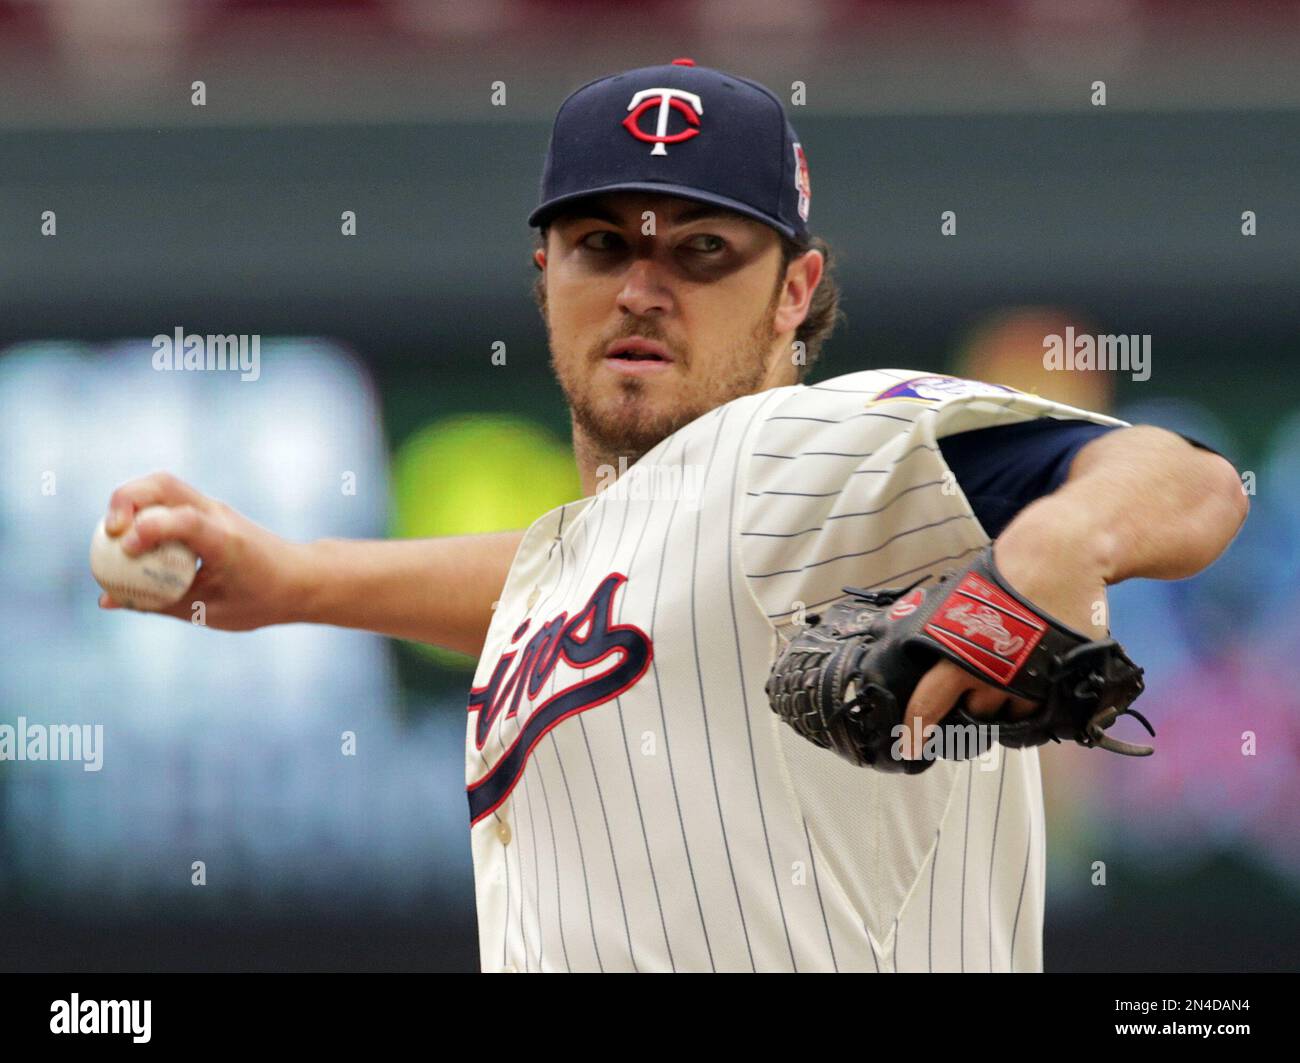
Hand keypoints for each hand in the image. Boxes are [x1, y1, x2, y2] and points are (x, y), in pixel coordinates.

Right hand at [98, 471, 312, 630]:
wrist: (302, 578)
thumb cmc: (261, 599)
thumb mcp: (210, 611)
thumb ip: (158, 604)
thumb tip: (107, 599)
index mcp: (226, 541)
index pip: (186, 520)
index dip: (151, 528)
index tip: (128, 549)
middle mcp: (218, 515)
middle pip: (162, 484)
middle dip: (124, 501)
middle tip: (110, 533)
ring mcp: (212, 507)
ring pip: (162, 484)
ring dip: (130, 501)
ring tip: (115, 535)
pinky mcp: (206, 510)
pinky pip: (167, 498)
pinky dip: (142, 510)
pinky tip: (132, 538)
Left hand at [899, 501, 1112, 757]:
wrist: (1062, 559)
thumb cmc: (1006, 574)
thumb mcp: (958, 600)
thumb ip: (941, 631)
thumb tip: (914, 645)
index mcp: (959, 655)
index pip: (929, 704)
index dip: (916, 728)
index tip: (908, 746)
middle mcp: (993, 677)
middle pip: (973, 716)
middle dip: (970, 708)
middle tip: (975, 687)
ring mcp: (1029, 685)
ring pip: (1009, 716)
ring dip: (1005, 705)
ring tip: (1009, 675)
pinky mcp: (1060, 685)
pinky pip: (1040, 711)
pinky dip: (1033, 702)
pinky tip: (1033, 680)